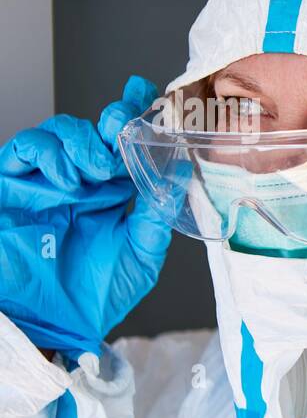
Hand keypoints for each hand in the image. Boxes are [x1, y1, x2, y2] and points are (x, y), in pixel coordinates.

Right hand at [0, 77, 171, 360]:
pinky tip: (65, 178)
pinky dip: (49, 153)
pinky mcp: (12, 186)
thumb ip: (157, 212)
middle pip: (94, 130)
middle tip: (123, 125)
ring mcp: (45, 182)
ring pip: (62, 132)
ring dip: (84, 142)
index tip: (146, 92)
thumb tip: (179, 170)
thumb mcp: (141, 253)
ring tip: (95, 171)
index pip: (124, 147)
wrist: (51, 324)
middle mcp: (80, 183)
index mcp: (112, 195)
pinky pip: (25, 148)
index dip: (134, 115)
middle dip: (113, 118)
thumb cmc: (93, 296)